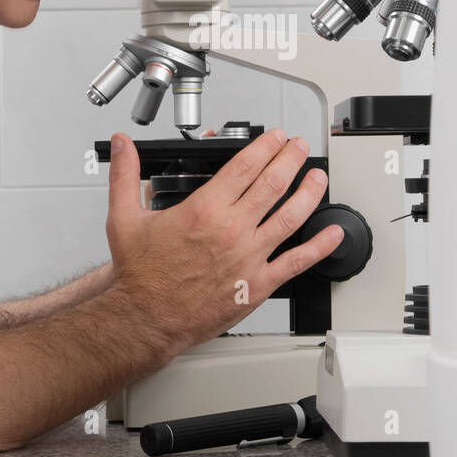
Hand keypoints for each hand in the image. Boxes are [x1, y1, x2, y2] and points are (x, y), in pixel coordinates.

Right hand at [105, 128, 342, 355]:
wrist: (147, 319)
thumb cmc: (141, 275)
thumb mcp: (124, 217)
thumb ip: (126, 176)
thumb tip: (123, 145)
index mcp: (204, 210)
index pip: (245, 167)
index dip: (265, 147)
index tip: (275, 137)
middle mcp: (231, 230)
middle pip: (272, 184)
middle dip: (290, 159)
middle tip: (298, 147)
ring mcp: (249, 258)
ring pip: (290, 217)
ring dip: (309, 192)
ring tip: (318, 176)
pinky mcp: (258, 285)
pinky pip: (296, 262)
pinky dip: (319, 246)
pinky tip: (333, 233)